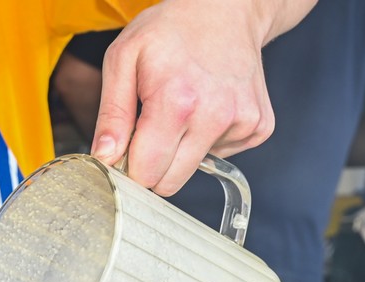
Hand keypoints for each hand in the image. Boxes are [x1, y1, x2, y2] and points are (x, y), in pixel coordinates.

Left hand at [92, 0, 303, 195]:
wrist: (226, 8)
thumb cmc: (170, 30)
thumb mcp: (123, 58)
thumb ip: (112, 114)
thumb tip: (105, 157)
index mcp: (176, 102)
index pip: (146, 173)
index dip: (131, 166)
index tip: (128, 148)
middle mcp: (214, 116)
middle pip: (170, 181)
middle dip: (155, 163)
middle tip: (153, 127)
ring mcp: (242, 122)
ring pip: (196, 170)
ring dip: (183, 149)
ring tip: (184, 108)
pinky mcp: (258, 126)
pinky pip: (223, 156)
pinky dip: (209, 139)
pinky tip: (208, 107)